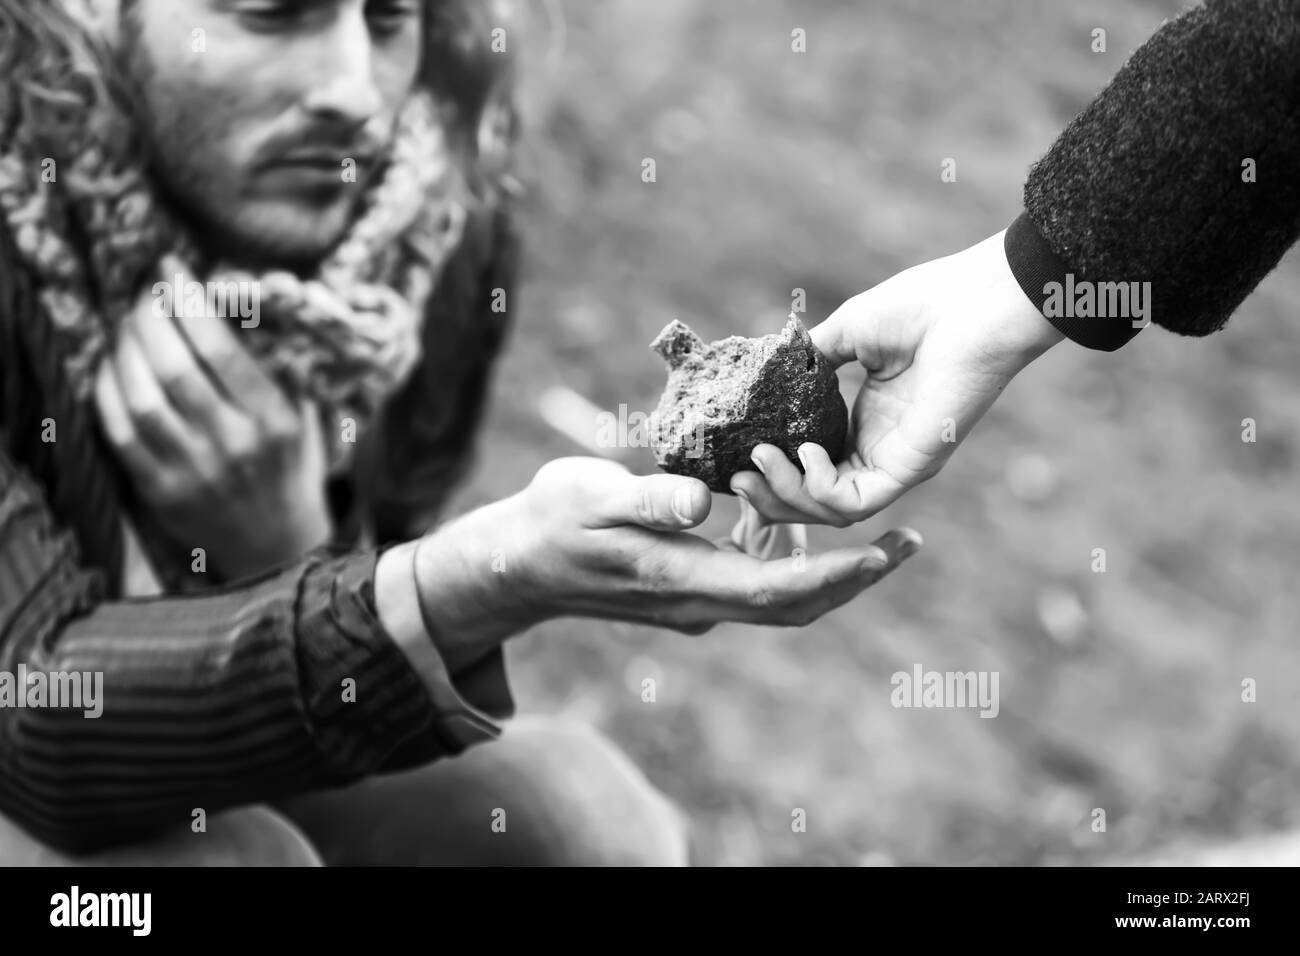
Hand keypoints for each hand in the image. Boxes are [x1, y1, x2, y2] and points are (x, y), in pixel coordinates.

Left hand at [94, 258, 332, 580]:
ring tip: (129, 327)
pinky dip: (108, 392)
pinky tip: (113, 367)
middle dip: (151, 318)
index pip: (221, 350)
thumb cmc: (292, 464)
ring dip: (125, 351)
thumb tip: (241, 294)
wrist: (279, 543)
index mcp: (275, 420)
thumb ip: (280, 361)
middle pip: (175, 367)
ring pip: (141, 398)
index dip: (188, 302)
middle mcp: (234, 446)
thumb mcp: (304, 413)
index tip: (173, 270)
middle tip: (146, 295)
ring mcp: (195, 472)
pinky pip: (120, 433)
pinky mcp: (162, 492)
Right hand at [382, 458, 920, 671]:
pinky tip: (791, 514)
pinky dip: (789, 556)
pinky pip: (755, 580)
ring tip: (865, 527)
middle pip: (795, 602)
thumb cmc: (552, 522)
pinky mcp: (691, 588)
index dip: (835, 574)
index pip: (775, 588)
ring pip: (780, 596)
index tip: (885, 553)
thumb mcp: (591, 497)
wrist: (519, 565)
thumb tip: (703, 502)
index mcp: (681, 578)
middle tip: (910, 543)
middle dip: (855, 577)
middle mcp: (698, 602)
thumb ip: (648, 499)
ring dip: (827, 566)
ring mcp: (696, 601)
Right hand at [731, 230, 1065, 524]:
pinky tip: (802, 455)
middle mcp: (880, 451)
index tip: (734, 453)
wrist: (976, 302)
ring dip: (787, 494)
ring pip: (830, 511)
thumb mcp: (848, 332)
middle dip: (770, 496)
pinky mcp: (911, 469)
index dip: (772, 469)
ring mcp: (896, 464)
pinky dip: (820, 488)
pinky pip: (856, 502)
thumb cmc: (924, 307)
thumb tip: (765, 372)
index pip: (810, 468)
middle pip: (814, 501)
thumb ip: (809, 361)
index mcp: (867, 423)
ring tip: (761, 459)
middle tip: (737, 477)